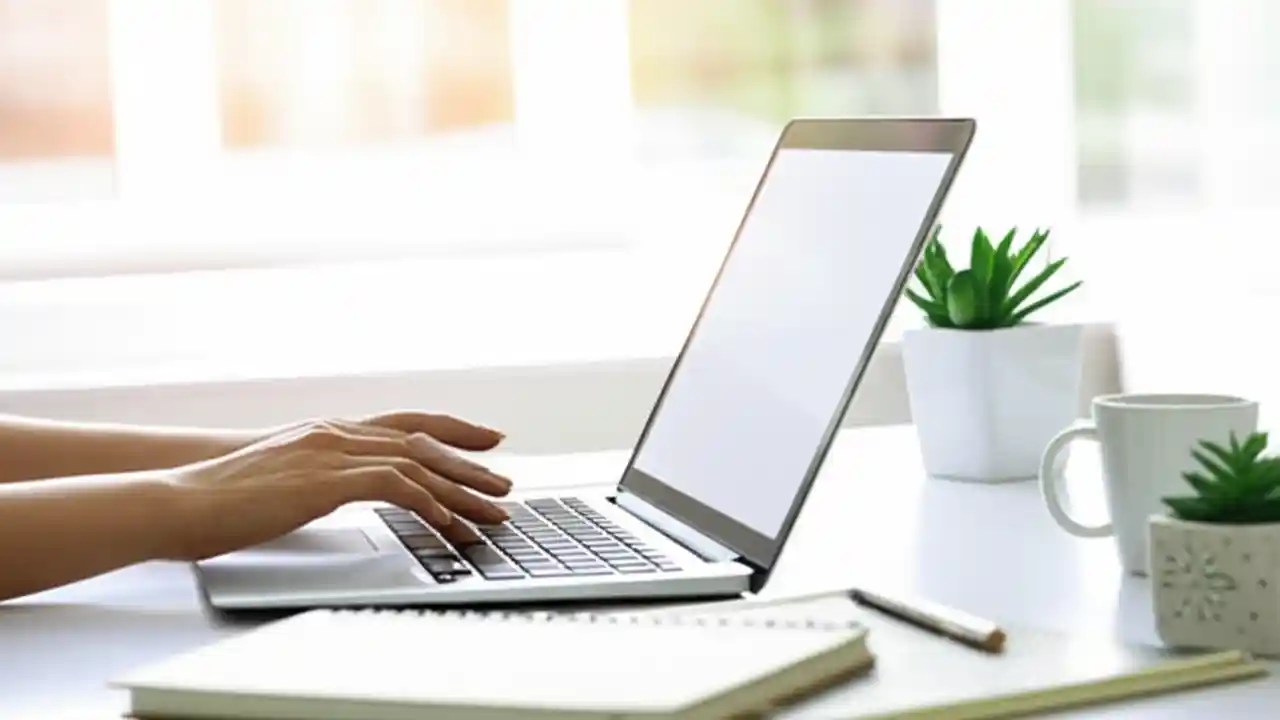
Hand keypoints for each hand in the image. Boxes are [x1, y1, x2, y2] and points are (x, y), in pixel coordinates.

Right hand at [161, 412, 510, 559]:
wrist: (181, 498)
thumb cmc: (226, 495)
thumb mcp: (285, 476)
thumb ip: (321, 475)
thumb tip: (342, 489)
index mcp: (331, 430)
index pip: (407, 423)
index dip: (452, 429)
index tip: (488, 439)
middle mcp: (338, 433)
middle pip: (423, 442)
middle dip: (471, 463)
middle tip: (506, 483)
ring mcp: (333, 453)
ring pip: (418, 463)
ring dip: (461, 489)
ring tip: (493, 511)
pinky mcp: (325, 482)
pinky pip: (393, 487)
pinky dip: (427, 502)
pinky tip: (447, 522)